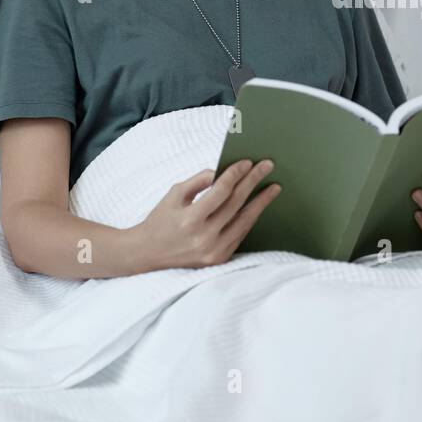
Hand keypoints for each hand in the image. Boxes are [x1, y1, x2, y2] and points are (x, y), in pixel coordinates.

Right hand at [134, 159, 279, 269]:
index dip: (236, 174)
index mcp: (190, 220)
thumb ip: (199, 181)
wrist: (147, 254)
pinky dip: (249, 218)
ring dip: (261, 202)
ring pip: (244, 221)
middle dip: (253, 182)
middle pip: (236, 204)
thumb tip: (223, 171)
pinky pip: (240, 234)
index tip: (248, 162)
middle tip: (267, 166)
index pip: (221, 192)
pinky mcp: (219, 259)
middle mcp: (204, 238)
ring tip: (273, 187)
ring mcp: (213, 251)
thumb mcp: (174, 194)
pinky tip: (258, 205)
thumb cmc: (161, 219)